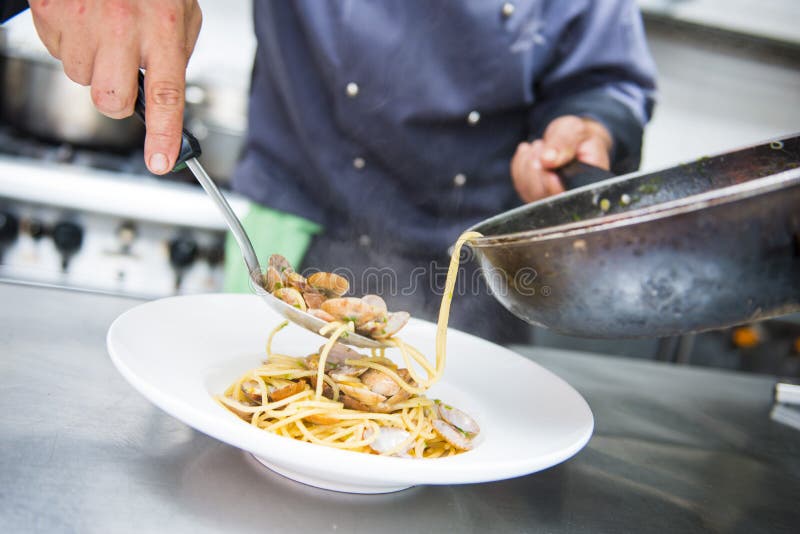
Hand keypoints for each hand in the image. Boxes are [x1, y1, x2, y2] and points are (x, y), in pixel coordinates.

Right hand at [29, 0, 201, 174]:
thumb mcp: (181, 9)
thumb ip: (177, 53)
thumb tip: (166, 93)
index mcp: (162, 27)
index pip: (165, 96)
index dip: (163, 135)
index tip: (161, 162)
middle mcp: (121, 27)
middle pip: (111, 102)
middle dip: (117, 99)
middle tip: (124, 75)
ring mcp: (81, 21)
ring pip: (81, 78)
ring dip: (94, 64)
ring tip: (104, 29)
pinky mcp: (49, 12)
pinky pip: (56, 52)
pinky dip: (70, 42)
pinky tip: (84, 18)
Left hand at [511, 115, 612, 202]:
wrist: (573, 138)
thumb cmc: (579, 135)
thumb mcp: (576, 130)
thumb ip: (565, 143)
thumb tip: (547, 160)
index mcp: (590, 186)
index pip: (569, 197)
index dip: (553, 186)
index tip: (546, 163)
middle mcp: (570, 199)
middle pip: (544, 197)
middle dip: (536, 169)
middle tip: (540, 144)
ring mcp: (551, 200)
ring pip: (529, 192)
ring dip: (527, 165)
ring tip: (539, 144)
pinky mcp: (535, 195)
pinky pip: (520, 185)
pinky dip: (519, 165)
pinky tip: (527, 151)